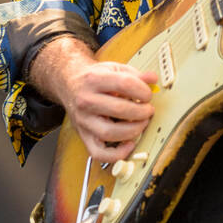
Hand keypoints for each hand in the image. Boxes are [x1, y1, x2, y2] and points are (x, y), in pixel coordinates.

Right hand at [30, 38, 157, 162]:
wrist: (69, 83)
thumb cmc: (94, 78)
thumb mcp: (114, 68)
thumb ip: (135, 74)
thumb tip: (152, 79)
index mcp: (94, 79)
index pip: (125, 84)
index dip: (143, 91)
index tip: (148, 94)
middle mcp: (86, 100)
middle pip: (119, 109)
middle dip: (142, 111)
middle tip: (148, 110)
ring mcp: (83, 120)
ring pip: (110, 133)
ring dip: (133, 130)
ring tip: (142, 123)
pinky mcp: (83, 135)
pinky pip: (98, 153)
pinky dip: (117, 154)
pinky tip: (129, 143)